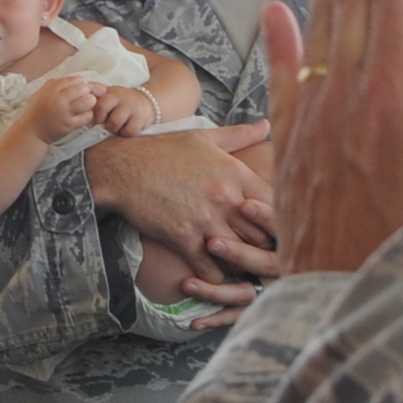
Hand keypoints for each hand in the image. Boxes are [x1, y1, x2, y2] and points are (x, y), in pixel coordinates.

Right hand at [20, 73, 103, 143]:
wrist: (31, 132)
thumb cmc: (36, 112)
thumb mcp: (41, 93)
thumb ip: (54, 85)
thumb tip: (71, 79)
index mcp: (50, 90)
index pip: (71, 80)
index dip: (79, 81)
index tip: (82, 84)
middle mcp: (58, 100)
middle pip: (81, 89)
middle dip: (87, 90)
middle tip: (86, 94)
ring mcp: (64, 113)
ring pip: (87, 102)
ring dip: (90, 101)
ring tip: (88, 103)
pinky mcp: (69, 125)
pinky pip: (86, 116)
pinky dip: (88, 114)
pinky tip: (85, 114)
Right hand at [84, 120, 274, 274]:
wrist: (121, 168)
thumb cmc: (162, 151)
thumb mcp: (204, 137)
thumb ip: (239, 135)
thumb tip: (267, 125)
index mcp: (235, 173)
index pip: (277, 205)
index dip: (281, 221)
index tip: (277, 230)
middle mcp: (226, 198)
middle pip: (264, 235)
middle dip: (267, 247)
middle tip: (266, 256)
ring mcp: (205, 220)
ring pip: (241, 255)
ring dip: (243, 264)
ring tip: (243, 268)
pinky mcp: (183, 239)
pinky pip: (212, 270)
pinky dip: (216, 277)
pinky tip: (215, 273)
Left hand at [90, 84, 155, 136]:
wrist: (147, 102)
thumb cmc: (122, 100)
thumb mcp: (109, 92)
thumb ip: (96, 90)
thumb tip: (82, 86)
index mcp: (112, 94)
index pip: (99, 104)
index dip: (96, 114)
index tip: (97, 117)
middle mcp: (122, 100)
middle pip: (104, 112)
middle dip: (103, 122)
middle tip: (106, 122)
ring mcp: (132, 110)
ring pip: (115, 124)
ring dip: (113, 129)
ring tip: (116, 126)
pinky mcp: (141, 120)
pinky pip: (128, 132)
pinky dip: (125, 133)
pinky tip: (125, 128)